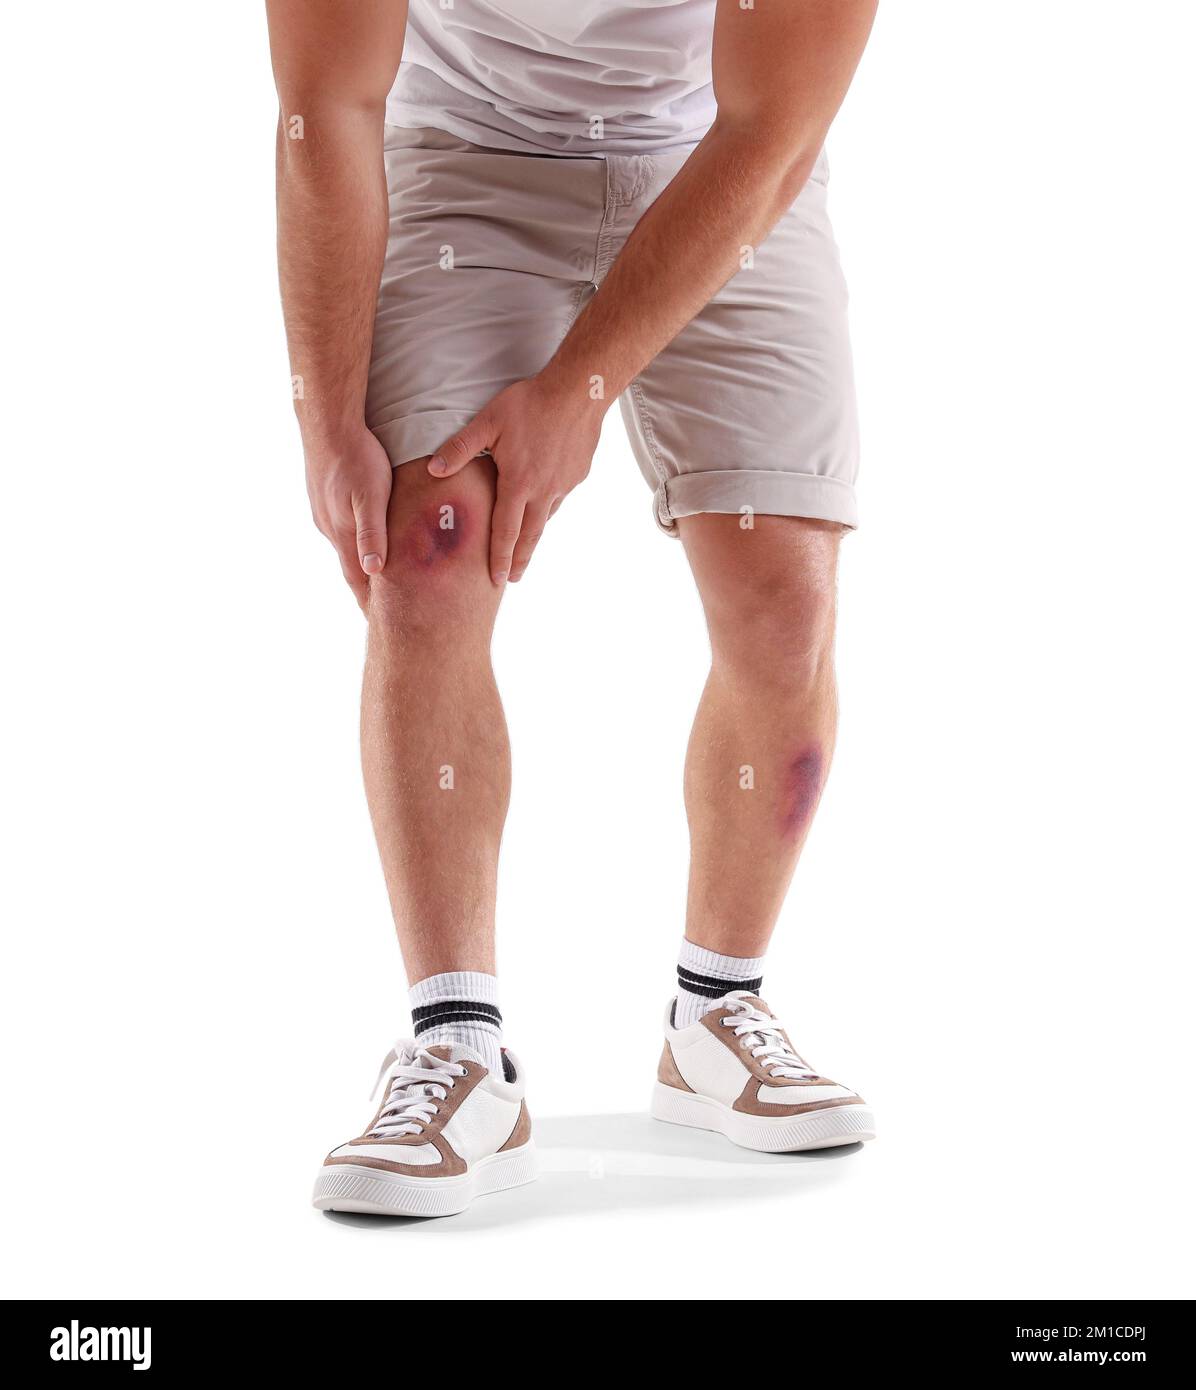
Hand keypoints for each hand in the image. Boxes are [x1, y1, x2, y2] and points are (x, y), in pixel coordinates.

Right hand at [305, 425, 393, 610]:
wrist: (326, 421)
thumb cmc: (356, 457)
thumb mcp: (370, 496)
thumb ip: (372, 533)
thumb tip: (373, 571)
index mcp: (343, 533)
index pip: (357, 580)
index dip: (369, 604)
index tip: (380, 627)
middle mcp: (330, 528)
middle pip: (351, 568)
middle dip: (366, 591)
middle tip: (382, 616)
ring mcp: (324, 512)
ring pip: (347, 547)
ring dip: (360, 566)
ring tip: (377, 583)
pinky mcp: (325, 497)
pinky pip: (343, 528)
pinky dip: (355, 542)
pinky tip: (363, 540)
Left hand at [428, 375, 603, 583]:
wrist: (579, 391)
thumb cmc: (529, 403)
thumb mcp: (487, 422)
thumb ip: (460, 448)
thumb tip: (432, 469)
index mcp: (518, 483)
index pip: (506, 531)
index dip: (499, 558)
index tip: (496, 580)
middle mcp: (543, 491)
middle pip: (530, 536)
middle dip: (519, 561)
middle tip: (512, 579)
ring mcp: (563, 484)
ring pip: (546, 518)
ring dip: (534, 537)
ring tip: (526, 550)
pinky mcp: (577, 475)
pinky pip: (559, 498)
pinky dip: (548, 508)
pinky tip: (542, 504)